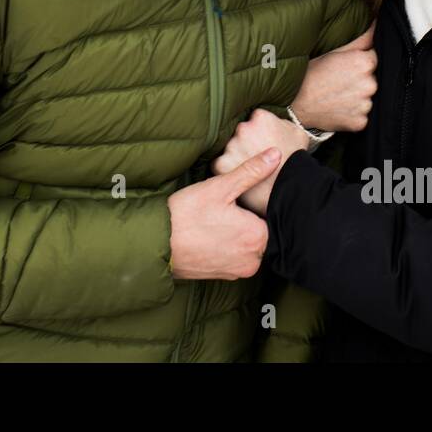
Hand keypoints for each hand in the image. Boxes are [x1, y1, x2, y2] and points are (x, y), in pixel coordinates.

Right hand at [168, 149, 279, 280]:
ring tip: (217, 221)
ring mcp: (238, 271)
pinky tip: (211, 234)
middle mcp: (254, 260)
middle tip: (225, 209)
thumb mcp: (220, 187)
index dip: (256, 205)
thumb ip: (251, 171)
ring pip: (248, 245)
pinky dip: (227, 246)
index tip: (239, 199)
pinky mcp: (225, 277)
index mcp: (258, 236)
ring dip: (238, 233)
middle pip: (261, 232)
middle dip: (248, 219)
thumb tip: (275, 155)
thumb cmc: (186, 215)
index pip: (271, 216)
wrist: (156, 244)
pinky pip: (235, 257)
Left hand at [213, 109, 308, 215]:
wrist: (292, 190)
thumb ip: (283, 124)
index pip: (255, 119)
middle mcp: (243, 129)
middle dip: (247, 143)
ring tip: (250, 168)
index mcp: (261, 118)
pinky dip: (227, 170)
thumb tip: (278, 123)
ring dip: (237, 156)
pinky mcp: (222, 165)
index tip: (264, 141)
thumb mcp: (298, 134)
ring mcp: (231, 146)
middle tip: (257, 156)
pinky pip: (220, 165)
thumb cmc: (298, 162)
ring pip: (230, 148)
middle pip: (241, 133)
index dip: (260, 132)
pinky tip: (240, 176)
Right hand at [291, 25, 376, 131]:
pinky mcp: (361, 122)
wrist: (295, 103)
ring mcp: (366, 105)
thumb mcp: (334, 52)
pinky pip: (363, 115)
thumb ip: (361, 39)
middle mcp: (369, 84)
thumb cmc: (311, 75)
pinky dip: (353, 112)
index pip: (374, 59)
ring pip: (368, 97)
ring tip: (337, 95)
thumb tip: (377, 24)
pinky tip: (339, 107)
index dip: (359, 62)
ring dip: (357, 96)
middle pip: (373, 78)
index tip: (345, 67)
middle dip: (360, 79)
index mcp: (364, 63)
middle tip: (339, 82)